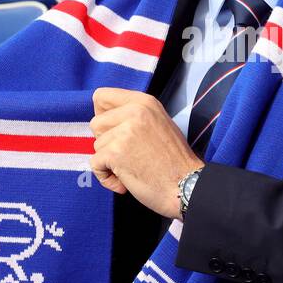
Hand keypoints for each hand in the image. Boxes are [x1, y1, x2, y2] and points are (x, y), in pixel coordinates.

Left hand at [88, 87, 203, 218]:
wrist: (187, 186)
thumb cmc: (175, 161)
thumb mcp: (159, 123)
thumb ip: (135, 116)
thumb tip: (106, 117)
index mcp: (144, 102)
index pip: (101, 96)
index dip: (102, 115)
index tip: (113, 130)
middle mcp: (134, 112)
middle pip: (96, 123)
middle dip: (106, 142)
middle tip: (128, 154)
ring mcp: (124, 132)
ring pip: (96, 145)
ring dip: (109, 162)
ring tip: (132, 168)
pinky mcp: (116, 153)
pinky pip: (95, 164)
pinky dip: (106, 178)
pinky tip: (124, 182)